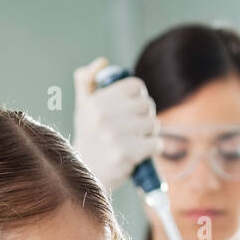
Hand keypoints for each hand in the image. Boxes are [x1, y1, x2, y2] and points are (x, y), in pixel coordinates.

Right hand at [72, 56, 161, 192]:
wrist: (86, 177)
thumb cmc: (89, 141)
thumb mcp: (83, 110)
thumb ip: (87, 83)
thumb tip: (101, 62)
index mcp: (96, 102)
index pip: (135, 86)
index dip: (139, 98)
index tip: (133, 111)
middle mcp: (103, 116)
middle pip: (147, 105)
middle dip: (146, 118)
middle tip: (137, 131)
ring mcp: (113, 136)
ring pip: (153, 124)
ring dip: (150, 135)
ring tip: (137, 143)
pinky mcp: (125, 154)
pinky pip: (155, 144)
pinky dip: (154, 150)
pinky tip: (142, 154)